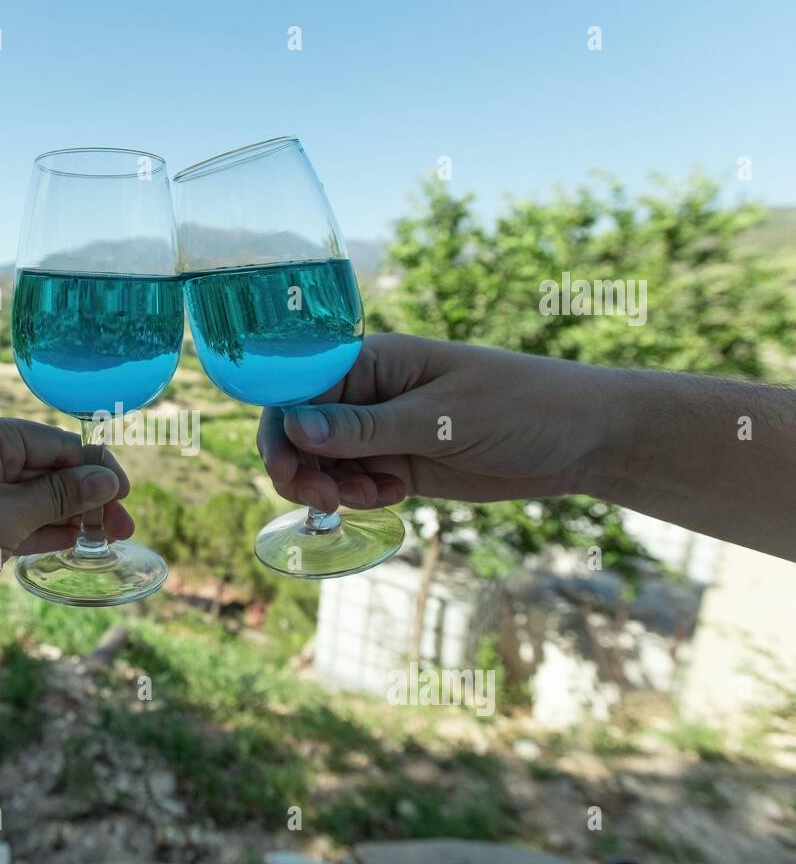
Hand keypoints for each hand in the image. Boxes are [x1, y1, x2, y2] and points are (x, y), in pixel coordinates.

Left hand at [0, 412, 132, 669]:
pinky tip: (72, 543)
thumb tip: (107, 479)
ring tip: (108, 540)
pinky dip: (42, 531)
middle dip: (87, 496)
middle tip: (126, 529)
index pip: (55, 443)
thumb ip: (61, 497)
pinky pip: (13, 521)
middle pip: (46, 469)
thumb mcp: (8, 518)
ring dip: (69, 517)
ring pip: (32, 498)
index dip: (95, 469)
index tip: (127, 497)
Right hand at [257, 333, 611, 511]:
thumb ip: (366, 428)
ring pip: (323, 463)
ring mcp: (383, 431)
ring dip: (331, 488)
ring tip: (370, 499)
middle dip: (300, 468)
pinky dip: (360, 497)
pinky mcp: (400, 463)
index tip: (287, 469)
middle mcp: (369, 393)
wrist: (582, 439)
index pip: (298, 387)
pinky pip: (355, 483)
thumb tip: (295, 428)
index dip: (281, 427)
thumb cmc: (519, 405)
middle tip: (323, 502)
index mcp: (373, 361)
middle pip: (300, 430)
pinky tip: (393, 499)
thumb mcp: (441, 418)